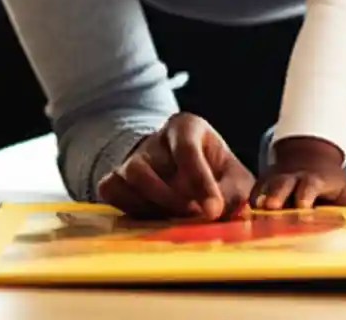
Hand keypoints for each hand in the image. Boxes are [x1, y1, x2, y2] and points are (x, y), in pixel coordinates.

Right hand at [97, 112, 254, 220]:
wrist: (188, 176)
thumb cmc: (217, 174)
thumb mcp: (234, 178)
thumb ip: (233, 194)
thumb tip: (218, 213)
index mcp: (186, 127)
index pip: (186, 149)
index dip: (200, 182)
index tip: (213, 211)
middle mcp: (155, 139)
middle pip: (150, 166)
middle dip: (172, 199)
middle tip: (193, 217)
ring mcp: (132, 158)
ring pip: (130, 177)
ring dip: (153, 205)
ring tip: (176, 219)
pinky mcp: (116, 178)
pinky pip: (111, 191)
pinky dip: (130, 208)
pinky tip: (154, 218)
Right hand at [252, 137, 345, 209]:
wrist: (308, 157)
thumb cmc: (328, 180)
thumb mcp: (344, 189)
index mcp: (314, 179)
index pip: (311, 184)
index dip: (306, 194)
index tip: (303, 206)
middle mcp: (292, 178)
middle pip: (283, 184)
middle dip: (276, 194)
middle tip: (270, 206)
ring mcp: (275, 180)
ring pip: (264, 189)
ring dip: (258, 201)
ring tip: (251, 214)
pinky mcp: (261, 186)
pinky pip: (252, 195)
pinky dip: (247, 205)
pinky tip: (242, 218)